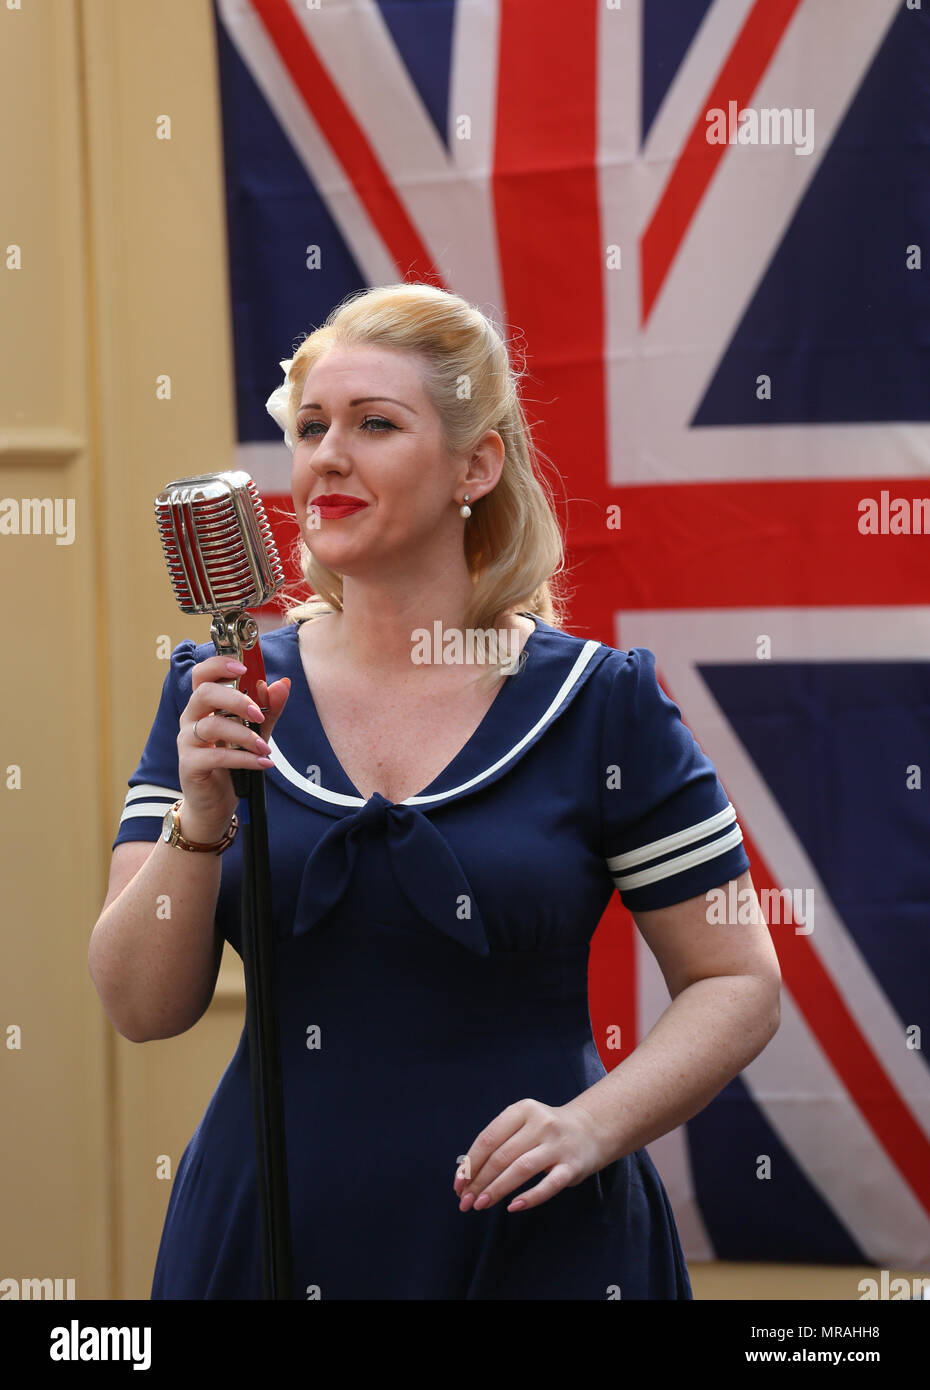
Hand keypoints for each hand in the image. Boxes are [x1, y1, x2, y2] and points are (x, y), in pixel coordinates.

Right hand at [177, 655, 290, 838]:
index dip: (219, 665)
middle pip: (204, 693)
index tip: (244, 668)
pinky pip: (216, 756)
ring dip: (245, 735)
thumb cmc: (231, 762)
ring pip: (212, 725)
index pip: (202, 675)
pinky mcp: (189, 765)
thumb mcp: (256, 732)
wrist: (215, 802)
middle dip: (236, 699)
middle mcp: (191, 718)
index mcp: (205, 705)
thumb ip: (269, 709)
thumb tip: (282, 684)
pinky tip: (263, 763)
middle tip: (260, 713)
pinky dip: (243, 758)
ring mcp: (187, 741)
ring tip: (265, 748)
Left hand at [453, 1098, 607, 1214]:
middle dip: (479, 1181)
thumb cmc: (545, 1132)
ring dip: (497, 1189)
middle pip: (502, 1155)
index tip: (458, 1185)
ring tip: (480, 1204)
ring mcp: (557, 1145)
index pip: (489, 1138)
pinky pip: (548, 1185)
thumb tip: (466, 1174)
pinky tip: (513, 1207)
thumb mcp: (522, 1124)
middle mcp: (540, 1124)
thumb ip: (499, 1143)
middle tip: (465, 1202)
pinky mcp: (572, 1166)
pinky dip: (529, 1198)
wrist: (590, 1129)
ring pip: (521, 1169)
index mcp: (523, 1110)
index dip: (470, 1163)